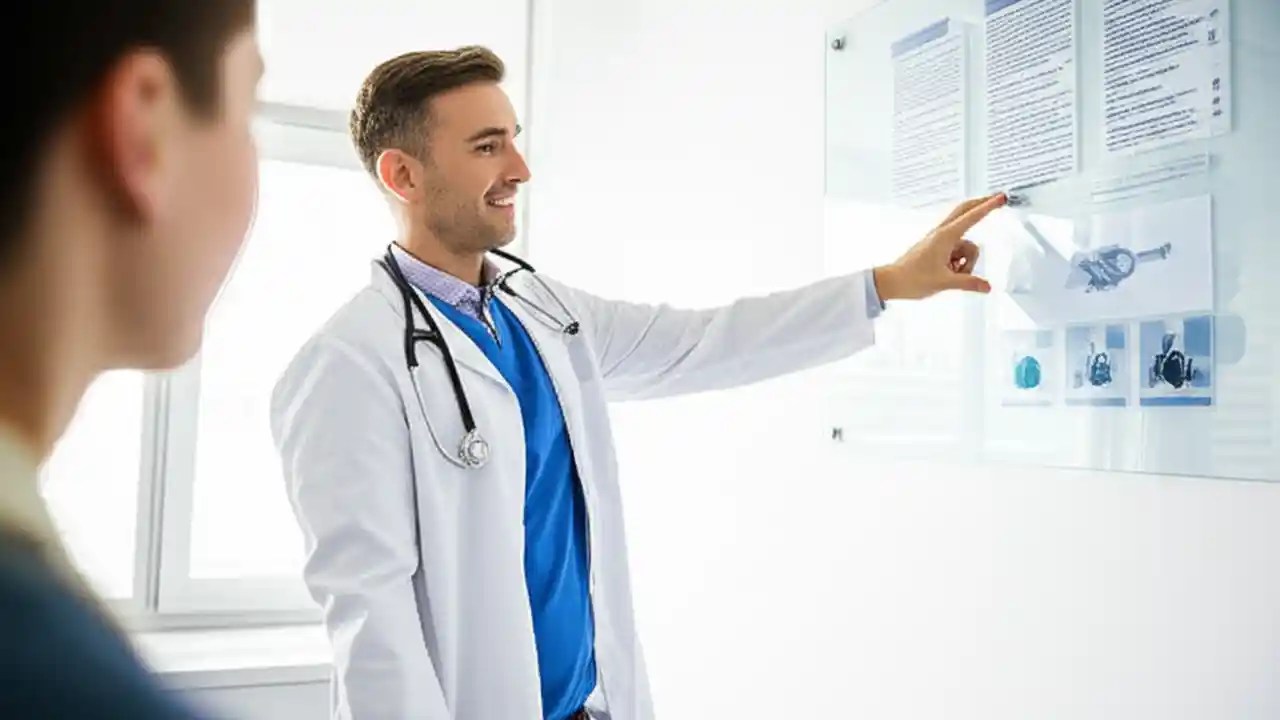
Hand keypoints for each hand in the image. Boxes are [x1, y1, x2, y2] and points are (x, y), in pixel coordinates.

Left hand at [872, 193, 1006, 301]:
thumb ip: (968, 283)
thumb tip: (987, 286)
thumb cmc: (912, 279)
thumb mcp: (944, 283)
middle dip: (981, 207)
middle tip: (998, 201)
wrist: (891, 282)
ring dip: (967, 260)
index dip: (988, 207)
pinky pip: (958, 251)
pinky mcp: (937, 249)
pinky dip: (960, 263)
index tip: (1000, 197)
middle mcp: (942, 234)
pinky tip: (949, 274)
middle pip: (966, 213)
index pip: (972, 217)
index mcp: (945, 236)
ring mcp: (939, 241)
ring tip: (952, 275)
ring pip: (966, 244)